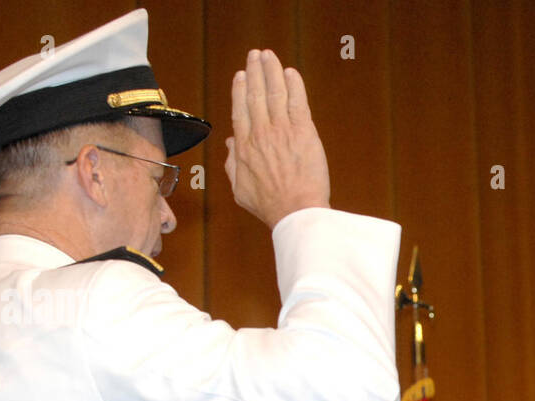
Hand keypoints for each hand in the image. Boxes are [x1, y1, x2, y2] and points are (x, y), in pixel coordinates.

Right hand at [224, 50, 330, 227]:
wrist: (295, 212)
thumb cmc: (270, 206)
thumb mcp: (240, 189)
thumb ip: (233, 164)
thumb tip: (231, 145)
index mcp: (244, 147)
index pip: (240, 110)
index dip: (240, 90)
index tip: (241, 76)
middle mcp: (260, 133)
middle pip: (256, 95)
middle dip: (255, 71)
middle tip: (255, 55)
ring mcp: (281, 131)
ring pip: (275, 92)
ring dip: (271, 70)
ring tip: (269, 55)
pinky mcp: (303, 132)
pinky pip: (297, 102)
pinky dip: (294, 85)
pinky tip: (290, 72)